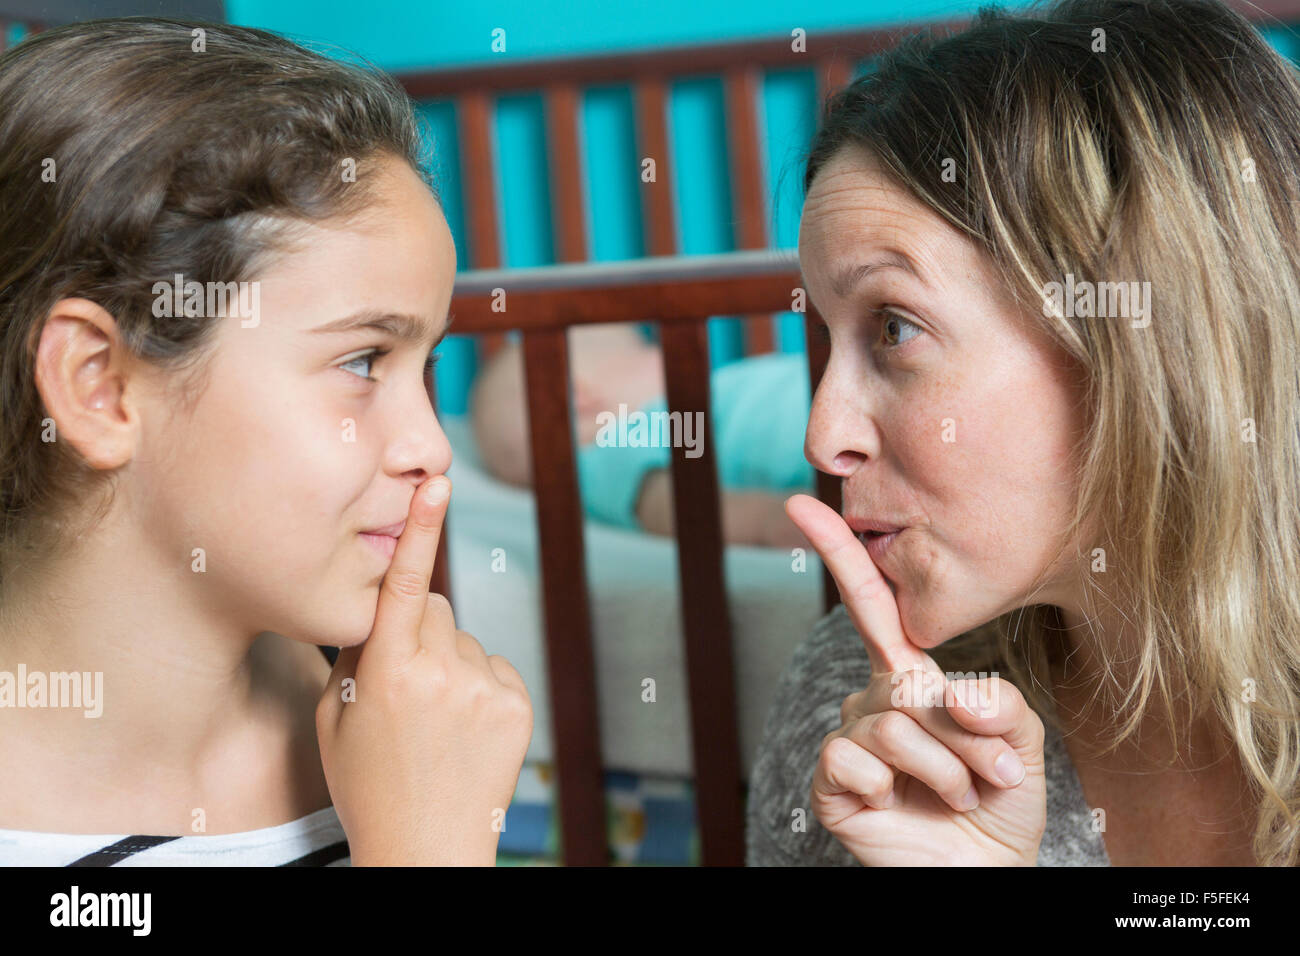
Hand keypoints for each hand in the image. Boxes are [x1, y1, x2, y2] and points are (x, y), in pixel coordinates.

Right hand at [315, 476, 533, 864]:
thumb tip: (381, 606)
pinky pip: (494, 668)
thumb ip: (356, 656)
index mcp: (386, 672)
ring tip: (435, 722)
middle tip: (404, 683)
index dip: (421, 530)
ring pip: (465, 641)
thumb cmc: (369, 787)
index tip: (438, 484)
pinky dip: (480, 687)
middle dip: (419, 628)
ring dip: (450, 662)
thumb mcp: (334, 721)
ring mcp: (484, 689)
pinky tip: (464, 730)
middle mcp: (441, 673)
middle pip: (437, 608)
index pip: (406, 585)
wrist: (426, 850)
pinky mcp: (517, 705)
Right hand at [785, 494, 1046, 865]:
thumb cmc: (1001, 804)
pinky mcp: (831, 783)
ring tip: (959, 796)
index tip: (806, 505)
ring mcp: (849, 741)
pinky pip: (853, 757)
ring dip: (944, 769)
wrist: (987, 875)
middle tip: (989, 777)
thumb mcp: (1022, 741)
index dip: (839, 553)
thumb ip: (1000, 701)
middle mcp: (872, 701)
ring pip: (891, 724)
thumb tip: (949, 690)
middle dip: (965, 736)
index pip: (870, 605)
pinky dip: (895, 787)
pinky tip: (899, 807)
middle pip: (908, 684)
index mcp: (910, 676)